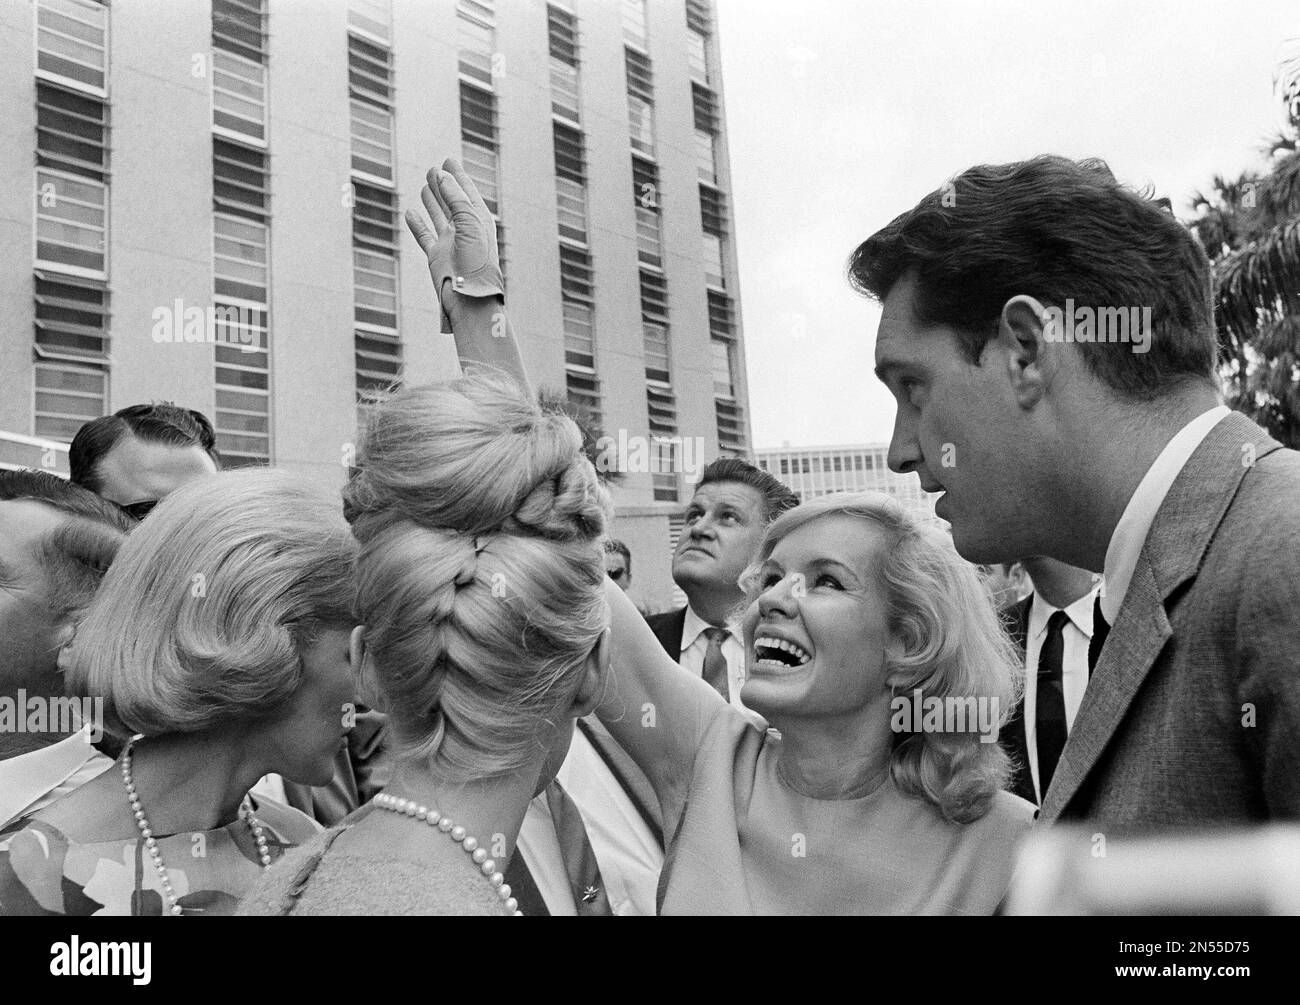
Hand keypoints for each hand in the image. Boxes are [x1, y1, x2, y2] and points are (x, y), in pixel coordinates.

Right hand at [404, 158, 504, 330]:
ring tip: (426, 186)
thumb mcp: (469, 223)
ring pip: (439, 216)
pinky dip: (417, 224)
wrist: (470, 297)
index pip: (467, 193)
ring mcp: (450, 244)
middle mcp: (465, 231)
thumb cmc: (476, 261)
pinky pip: (424, 236)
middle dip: (443, 185)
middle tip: (433, 168)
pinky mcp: (436, 257)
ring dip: (432, 201)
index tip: (448, 160)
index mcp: (479, 222)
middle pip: (452, 202)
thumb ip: (455, 197)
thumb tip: (442, 175)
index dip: (458, 176)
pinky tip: (410, 212)